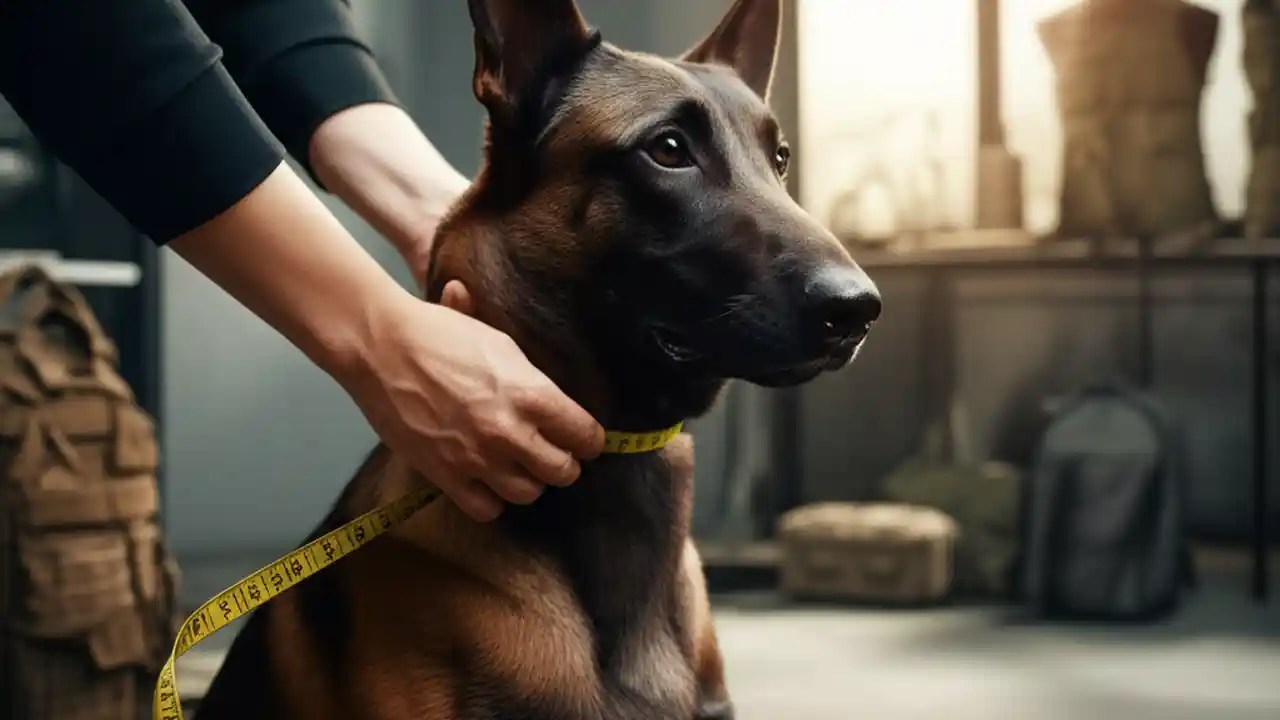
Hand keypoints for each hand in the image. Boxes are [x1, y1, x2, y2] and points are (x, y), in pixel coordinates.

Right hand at [335, 281, 604, 521]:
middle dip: (564, 463)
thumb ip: (530, 374)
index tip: (583, 439)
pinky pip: (486, 509)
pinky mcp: (446, 475)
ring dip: (528, 482)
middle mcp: (511, 432)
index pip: (586, 436)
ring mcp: (478, 458)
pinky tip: (486, 481)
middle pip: (563, 471)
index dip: (589, 439)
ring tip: (519, 467)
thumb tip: (550, 388)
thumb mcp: (498, 341)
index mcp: (532, 394)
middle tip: (553, 454)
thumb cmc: (439, 333)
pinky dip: (491, 500)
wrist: (381, 346)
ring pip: (528, 494)